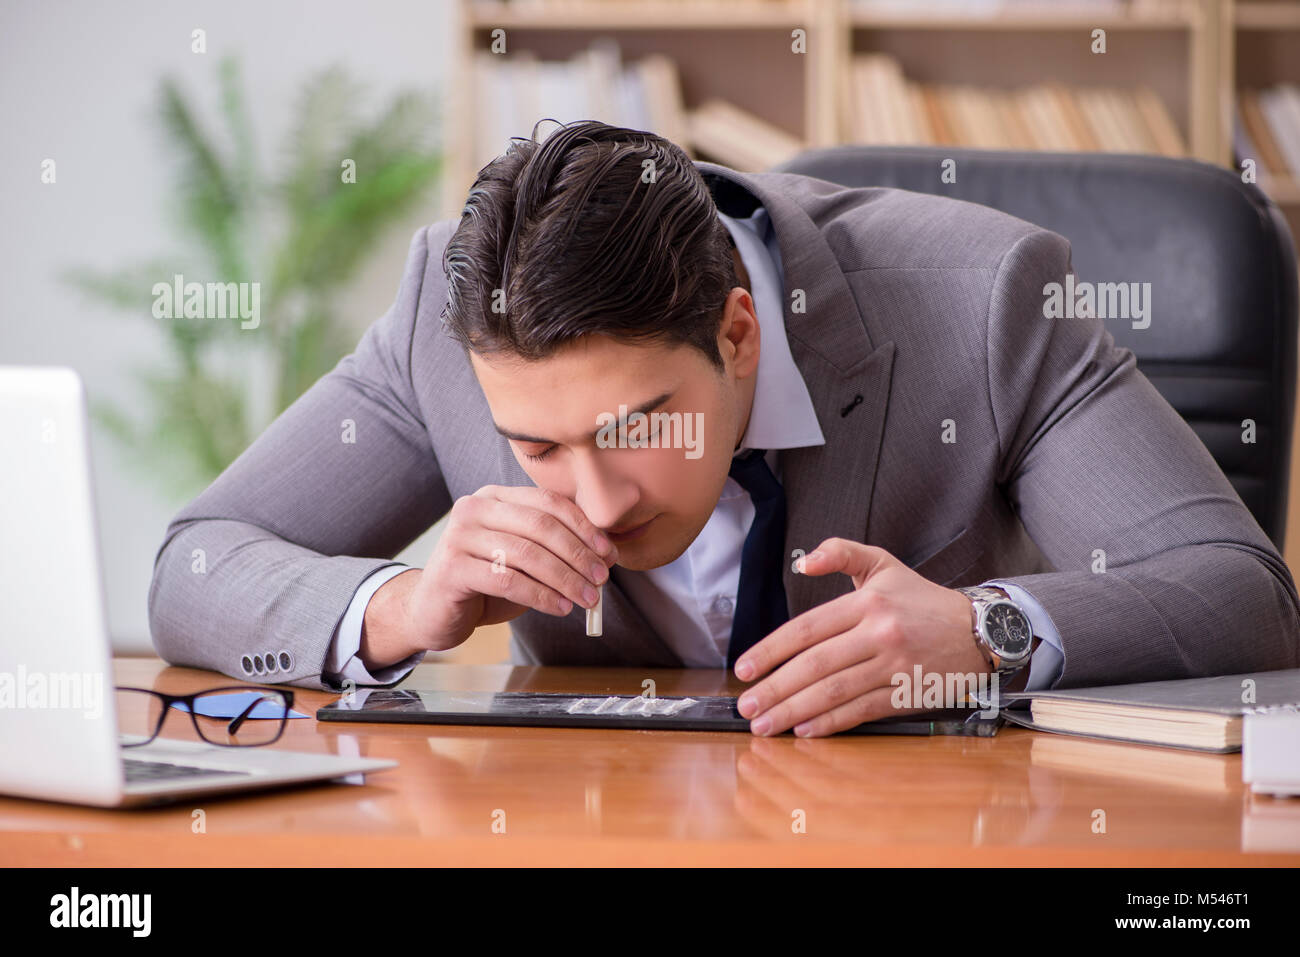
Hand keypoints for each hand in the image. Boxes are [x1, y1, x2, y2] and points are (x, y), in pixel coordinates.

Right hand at [363, 485, 618, 661]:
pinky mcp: (452, 568)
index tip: (608, 553)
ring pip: (526, 554)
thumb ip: (556, 549)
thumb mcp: (524, 559)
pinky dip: (541, 596)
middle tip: (602, 579)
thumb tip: (607, 554)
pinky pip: (508, 581)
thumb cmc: (486, 582)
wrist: (434, 610)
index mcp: (495, 496)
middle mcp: (474, 508)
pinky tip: (561, 608)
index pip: (548, 502)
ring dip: (565, 578)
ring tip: (588, 599)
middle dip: (578, 554)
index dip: (583, 527)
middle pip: (540, 526)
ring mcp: (459, 536)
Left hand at [732, 537, 989, 736]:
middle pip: (815, 665)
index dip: (771, 651)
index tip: (744, 669)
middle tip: (746, 706)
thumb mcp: (883, 564)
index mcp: (867, 603)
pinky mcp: (907, 694)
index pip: (807, 629)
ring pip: (834, 692)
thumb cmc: (923, 600)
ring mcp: (894, 666)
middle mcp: (879, 634)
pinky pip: (861, 711)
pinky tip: (804, 731)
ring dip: (794, 712)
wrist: (981, 631)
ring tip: (765, 725)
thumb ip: (841, 553)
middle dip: (775, 689)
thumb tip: (803, 561)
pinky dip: (830, 723)